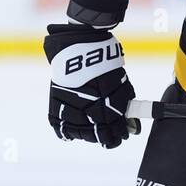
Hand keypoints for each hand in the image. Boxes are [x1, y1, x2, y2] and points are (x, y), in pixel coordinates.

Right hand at [43, 23, 138, 148]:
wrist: (78, 47)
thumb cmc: (104, 63)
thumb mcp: (120, 82)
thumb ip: (124, 103)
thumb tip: (130, 123)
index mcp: (105, 104)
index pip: (114, 129)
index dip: (120, 134)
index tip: (124, 135)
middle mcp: (86, 109)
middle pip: (96, 134)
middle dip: (107, 137)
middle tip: (112, 138)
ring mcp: (69, 108)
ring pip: (79, 133)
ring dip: (89, 135)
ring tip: (95, 134)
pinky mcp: (55, 105)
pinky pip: (60, 127)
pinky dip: (69, 131)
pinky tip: (75, 132)